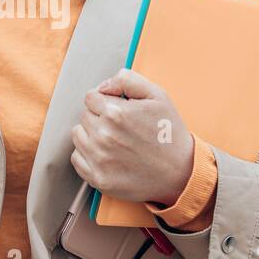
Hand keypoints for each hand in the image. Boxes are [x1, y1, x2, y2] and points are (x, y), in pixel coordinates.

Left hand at [70, 68, 193, 205]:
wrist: (181, 173)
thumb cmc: (170, 134)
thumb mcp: (158, 96)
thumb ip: (128, 80)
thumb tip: (104, 85)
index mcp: (116, 113)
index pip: (90, 97)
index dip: (104, 100)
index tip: (117, 109)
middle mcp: (104, 136)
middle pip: (85, 115)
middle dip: (99, 117)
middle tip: (121, 127)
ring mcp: (99, 159)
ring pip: (78, 135)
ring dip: (91, 135)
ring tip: (114, 140)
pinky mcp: (98, 178)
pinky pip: (77, 159)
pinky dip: (87, 155)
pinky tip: (107, 155)